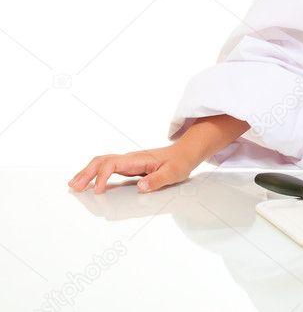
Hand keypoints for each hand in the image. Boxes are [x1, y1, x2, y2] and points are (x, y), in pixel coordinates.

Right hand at [68, 144, 198, 193]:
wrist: (185, 153)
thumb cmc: (180, 162)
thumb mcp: (173, 173)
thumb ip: (158, 180)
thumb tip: (140, 188)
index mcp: (138, 159)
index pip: (113, 164)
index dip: (103, 177)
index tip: (99, 191)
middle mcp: (130, 159)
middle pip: (102, 161)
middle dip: (86, 173)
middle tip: (74, 187)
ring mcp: (128, 162)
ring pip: (102, 163)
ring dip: (87, 173)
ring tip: (73, 185)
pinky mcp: (128, 167)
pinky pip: (107, 169)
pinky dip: (94, 174)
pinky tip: (88, 183)